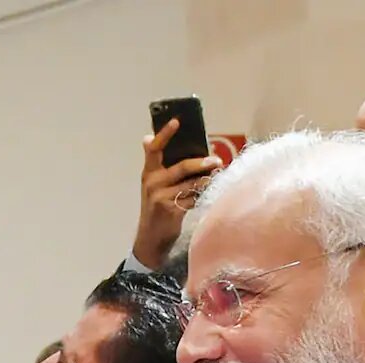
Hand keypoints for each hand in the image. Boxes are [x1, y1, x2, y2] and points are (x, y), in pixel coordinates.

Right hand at [133, 122, 222, 269]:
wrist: (151, 238)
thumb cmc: (157, 208)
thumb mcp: (152, 184)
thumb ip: (155, 164)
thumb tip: (147, 137)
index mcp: (148, 173)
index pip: (154, 149)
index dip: (164, 134)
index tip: (176, 121)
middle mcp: (153, 183)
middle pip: (182, 167)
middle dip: (202, 163)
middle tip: (217, 160)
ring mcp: (161, 198)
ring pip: (191, 184)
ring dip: (207, 180)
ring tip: (216, 176)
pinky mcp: (171, 211)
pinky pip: (192, 199)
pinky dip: (202, 195)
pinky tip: (209, 192)